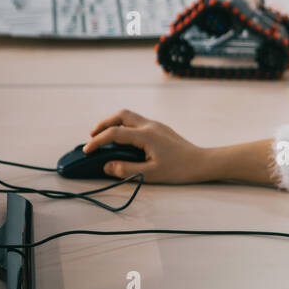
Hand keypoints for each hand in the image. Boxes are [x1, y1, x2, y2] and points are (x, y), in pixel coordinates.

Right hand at [85, 109, 210, 183]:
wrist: (202, 162)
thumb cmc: (179, 169)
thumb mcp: (151, 174)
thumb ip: (126, 170)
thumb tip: (107, 166)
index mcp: (146, 135)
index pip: (114, 133)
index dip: (97, 141)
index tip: (87, 151)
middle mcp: (150, 125)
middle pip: (121, 115)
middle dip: (103, 124)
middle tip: (92, 136)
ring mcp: (156, 125)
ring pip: (129, 115)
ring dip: (114, 122)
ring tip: (104, 136)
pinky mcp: (160, 128)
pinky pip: (137, 121)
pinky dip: (124, 125)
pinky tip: (122, 138)